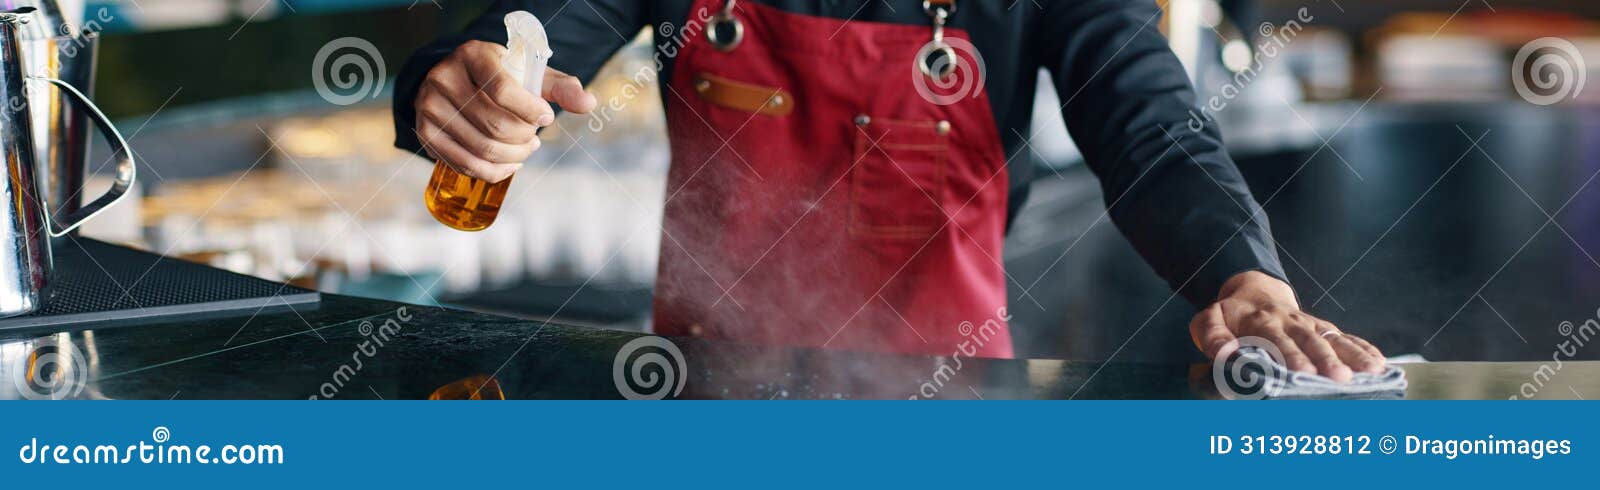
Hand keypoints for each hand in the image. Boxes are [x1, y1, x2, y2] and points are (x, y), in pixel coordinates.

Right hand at [414, 40, 597, 182]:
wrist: (457, 80)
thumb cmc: (502, 77)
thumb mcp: (530, 75)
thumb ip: (561, 87)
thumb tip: (589, 104)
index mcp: (473, 55)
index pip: (504, 90)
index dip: (532, 111)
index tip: (546, 118)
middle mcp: (444, 78)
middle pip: (495, 125)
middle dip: (525, 140)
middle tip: (535, 140)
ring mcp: (429, 106)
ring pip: (482, 149)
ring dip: (513, 158)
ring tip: (525, 151)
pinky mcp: (426, 133)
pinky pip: (465, 164)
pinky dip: (494, 172)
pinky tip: (509, 164)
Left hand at [1189, 271, 1385, 381]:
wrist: (1254, 290)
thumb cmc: (1231, 314)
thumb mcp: (1209, 320)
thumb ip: (1212, 337)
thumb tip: (1223, 355)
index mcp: (1261, 322)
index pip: (1277, 340)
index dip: (1290, 356)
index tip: (1303, 371)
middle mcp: (1290, 322)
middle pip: (1311, 341)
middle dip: (1327, 359)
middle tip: (1341, 378)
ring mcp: (1311, 325)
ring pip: (1334, 338)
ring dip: (1353, 355)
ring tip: (1373, 371)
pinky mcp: (1325, 327)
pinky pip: (1347, 336)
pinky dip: (1364, 348)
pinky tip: (1380, 363)